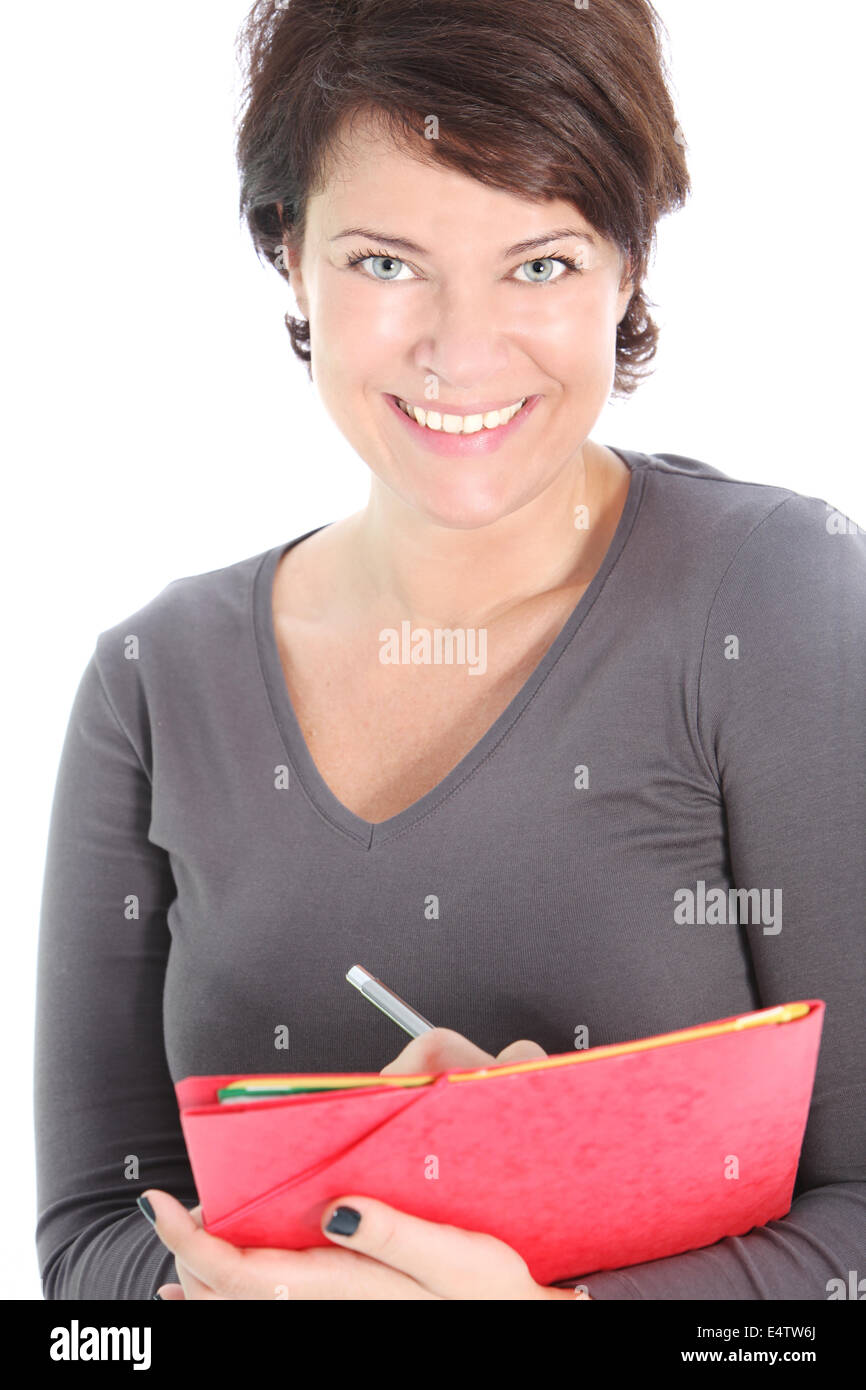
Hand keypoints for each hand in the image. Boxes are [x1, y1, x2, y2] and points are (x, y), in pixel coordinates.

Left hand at [149, 1030, 588, 1298]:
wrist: (525, 1329)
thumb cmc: (499, 1297)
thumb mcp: (461, 1260)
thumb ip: (396, 1235)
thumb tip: (335, 1208)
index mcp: (344, 1289)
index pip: (241, 1272)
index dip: (192, 1239)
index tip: (159, 1204)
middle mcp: (328, 1313)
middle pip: (232, 1294)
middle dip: (190, 1254)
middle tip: (166, 1211)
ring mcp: (335, 1321)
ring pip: (247, 1310)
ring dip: (208, 1281)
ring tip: (182, 1255)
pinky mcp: (348, 1318)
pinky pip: (275, 1314)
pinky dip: (238, 1299)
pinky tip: (228, 1291)